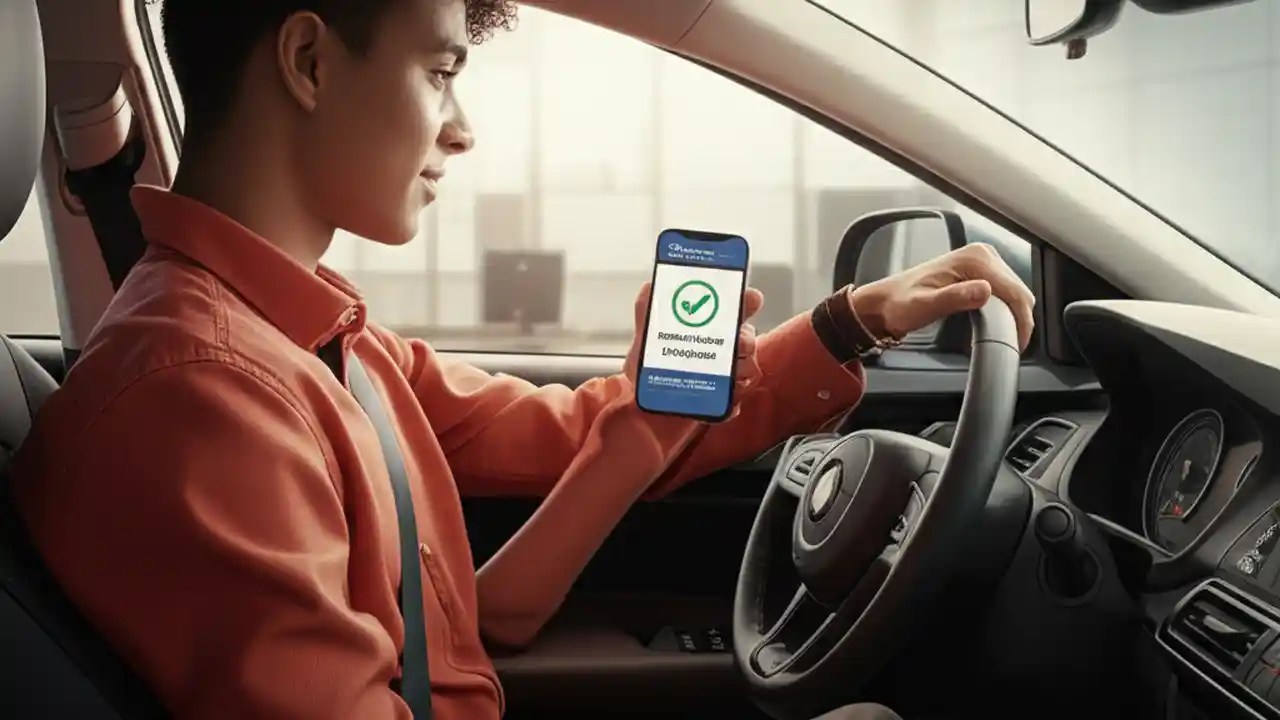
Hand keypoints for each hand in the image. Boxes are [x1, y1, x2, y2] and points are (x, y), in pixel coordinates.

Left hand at [624, 282, 763, 419]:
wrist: (647, 414)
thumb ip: (645, 313)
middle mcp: (721, 351)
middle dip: (747, 337)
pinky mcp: (725, 401)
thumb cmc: (649, 375)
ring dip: (744, 366)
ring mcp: (727, 376)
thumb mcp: (643, 342)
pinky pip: (740, 396)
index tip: (752, 298)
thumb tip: (650, 286)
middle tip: (739, 342)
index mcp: (706, 331)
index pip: (733, 310)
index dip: (746, 301)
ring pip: (749, 364)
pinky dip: (735, 395)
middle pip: (746, 337)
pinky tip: (728, 396)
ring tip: (732, 370)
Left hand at [849, 243, 1035, 351]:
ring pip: (1014, 292)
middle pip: (1019, 291)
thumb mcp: (925, 305)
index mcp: (975, 258)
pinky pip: (1004, 292)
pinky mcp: (979, 273)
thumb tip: (984, 291)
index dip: (1021, 320)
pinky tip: (998, 324)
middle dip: (1019, 319)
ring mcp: (982, 262)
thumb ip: (954, 298)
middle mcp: (982, 255)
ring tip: (1005, 338)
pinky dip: (1006, 309)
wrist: (884, 304)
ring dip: (1014, 315)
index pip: (1015, 290)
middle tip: (1011, 345)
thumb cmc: (899, 305)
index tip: (1017, 344)